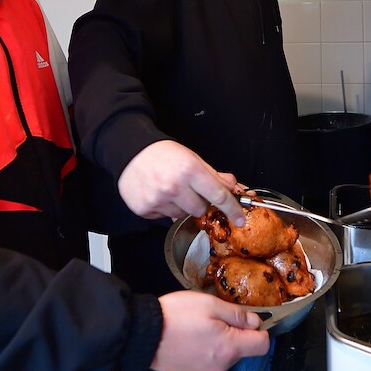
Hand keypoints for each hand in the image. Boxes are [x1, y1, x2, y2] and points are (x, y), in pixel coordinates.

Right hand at [119, 140, 246, 224]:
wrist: (130, 151)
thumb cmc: (162, 154)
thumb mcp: (192, 158)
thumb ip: (213, 175)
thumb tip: (233, 187)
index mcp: (190, 170)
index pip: (218, 195)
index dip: (232, 209)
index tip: (240, 218)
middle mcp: (174, 186)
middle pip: (201, 209)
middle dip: (199, 202)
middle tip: (188, 190)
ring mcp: (158, 199)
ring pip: (182, 215)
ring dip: (180, 206)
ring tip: (170, 190)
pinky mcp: (145, 209)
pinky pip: (164, 217)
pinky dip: (164, 208)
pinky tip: (158, 194)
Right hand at [152, 291, 270, 370]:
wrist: (142, 335)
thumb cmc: (176, 316)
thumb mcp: (210, 304)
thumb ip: (237, 314)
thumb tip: (255, 322)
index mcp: (230, 348)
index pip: (262, 345)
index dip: (260, 329)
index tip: (247, 319)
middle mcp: (221, 366)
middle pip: (243, 350)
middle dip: (235, 333)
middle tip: (215, 316)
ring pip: (224, 356)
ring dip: (219, 341)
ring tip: (198, 326)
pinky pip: (208, 361)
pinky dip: (204, 350)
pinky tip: (189, 338)